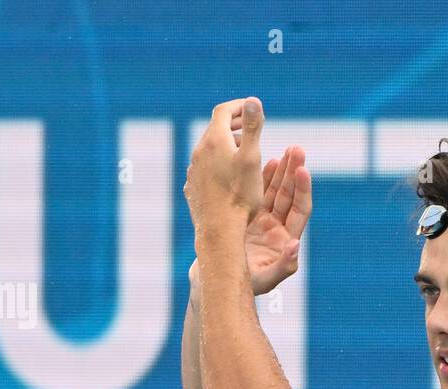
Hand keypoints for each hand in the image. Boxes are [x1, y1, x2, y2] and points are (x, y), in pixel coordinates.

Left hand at [184, 97, 265, 236]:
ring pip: (208, 149)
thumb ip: (252, 128)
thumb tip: (254, 100)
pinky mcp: (193, 187)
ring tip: (240, 150)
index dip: (239, 106)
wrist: (219, 230)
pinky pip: (203, 168)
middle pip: (214, 128)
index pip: (224, 111)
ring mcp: (193, 170)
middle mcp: (199, 152)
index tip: (252, 107)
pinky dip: (216, 163)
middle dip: (232, 123)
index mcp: (214, 140)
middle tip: (247, 125)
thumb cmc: (240, 195)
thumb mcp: (251, 158)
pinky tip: (226, 174)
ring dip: (224, 144)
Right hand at [188, 144, 311, 301]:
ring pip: (274, 192)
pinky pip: (256, 194)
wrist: (215, 283)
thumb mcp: (266, 280)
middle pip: (289, 196)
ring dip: (279, 172)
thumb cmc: (242, 287)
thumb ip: (284, 265)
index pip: (299, 210)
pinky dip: (261, 179)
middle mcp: (276, 229)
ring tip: (284, 151)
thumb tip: (296, 245)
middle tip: (297, 149)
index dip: (302, 190)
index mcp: (285, 240)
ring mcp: (261, 222)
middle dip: (293, 172)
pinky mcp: (245, 218)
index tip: (302, 169)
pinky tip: (264, 162)